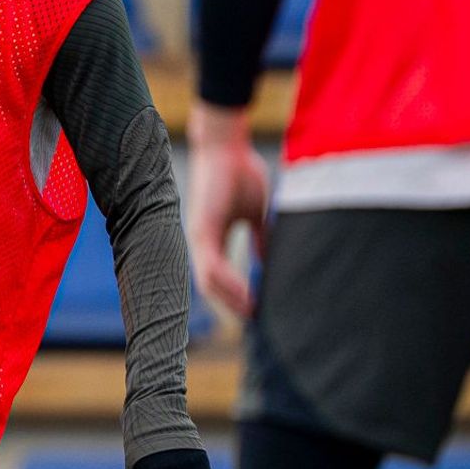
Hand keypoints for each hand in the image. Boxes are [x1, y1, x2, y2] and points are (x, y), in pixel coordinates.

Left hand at [184, 103, 269, 322]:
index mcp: (213, 237)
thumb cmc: (240, 171)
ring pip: (209, 282)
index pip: (220, 276)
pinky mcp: (203, 228)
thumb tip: (270, 259)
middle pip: (211, 286)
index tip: (258, 311)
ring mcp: (199, 236)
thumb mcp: (255, 212)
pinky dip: (230, 283)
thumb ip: (261, 237)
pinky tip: (248, 295)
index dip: (236, 295)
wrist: (226, 145)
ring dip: (232, 301)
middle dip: (233, 305)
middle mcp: (202, 241)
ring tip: (255, 315)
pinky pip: (213, 266)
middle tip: (257, 323)